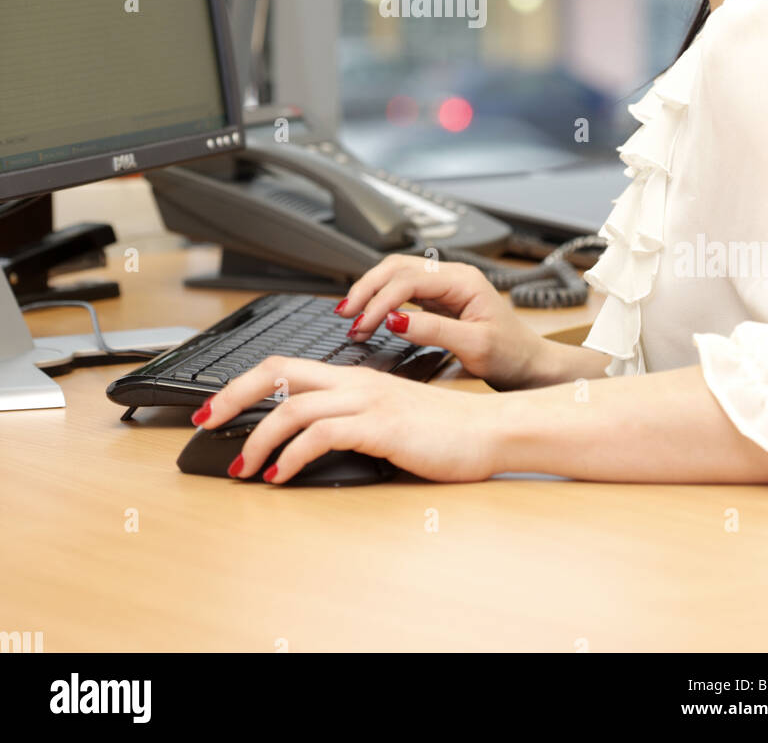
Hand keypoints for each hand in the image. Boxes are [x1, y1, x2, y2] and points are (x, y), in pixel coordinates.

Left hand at [195, 356, 506, 482]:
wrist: (490, 430)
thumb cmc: (445, 430)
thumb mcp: (388, 418)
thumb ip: (351, 421)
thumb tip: (309, 443)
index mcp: (354, 377)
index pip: (285, 366)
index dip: (242, 383)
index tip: (215, 407)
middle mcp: (355, 381)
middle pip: (276, 372)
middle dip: (231, 396)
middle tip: (202, 422)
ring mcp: (368, 401)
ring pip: (292, 405)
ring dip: (256, 437)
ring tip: (242, 468)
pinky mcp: (381, 425)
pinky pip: (322, 434)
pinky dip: (293, 455)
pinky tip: (282, 475)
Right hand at [334, 253, 550, 390]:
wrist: (531, 365)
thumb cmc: (512, 355)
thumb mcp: (474, 346)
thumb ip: (433, 331)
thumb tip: (394, 320)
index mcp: (464, 280)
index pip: (409, 280)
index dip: (380, 301)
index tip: (362, 325)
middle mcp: (453, 276)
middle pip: (397, 267)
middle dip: (367, 289)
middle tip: (346, 316)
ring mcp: (446, 286)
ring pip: (397, 275)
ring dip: (371, 292)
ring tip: (351, 317)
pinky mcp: (440, 300)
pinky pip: (403, 291)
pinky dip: (382, 301)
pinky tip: (369, 316)